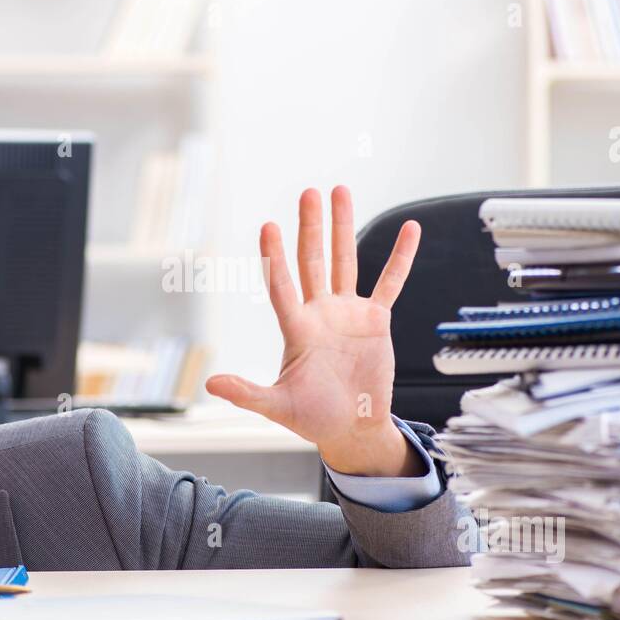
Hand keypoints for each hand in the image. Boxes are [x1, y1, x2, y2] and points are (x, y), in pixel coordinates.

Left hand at [205, 186, 422, 476]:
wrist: (351, 428)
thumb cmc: (312, 418)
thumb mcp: (278, 406)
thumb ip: (247, 394)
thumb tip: (210, 384)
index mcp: (297, 330)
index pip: (282, 286)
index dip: (275, 259)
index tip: (268, 226)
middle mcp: (320, 313)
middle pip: (313, 261)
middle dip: (311, 227)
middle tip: (309, 192)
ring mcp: (348, 313)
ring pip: (346, 261)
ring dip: (343, 227)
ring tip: (340, 191)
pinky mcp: (376, 321)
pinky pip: (390, 283)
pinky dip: (400, 257)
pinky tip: (410, 229)